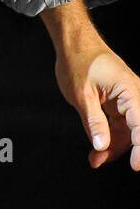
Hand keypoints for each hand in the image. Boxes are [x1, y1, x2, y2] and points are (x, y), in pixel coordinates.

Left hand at [53, 43, 139, 170]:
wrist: (74, 42)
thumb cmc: (78, 60)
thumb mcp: (81, 94)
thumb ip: (93, 122)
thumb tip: (101, 146)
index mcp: (130, 90)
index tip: (135, 165)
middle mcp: (134, 95)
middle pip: (136, 131)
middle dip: (120, 150)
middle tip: (98, 160)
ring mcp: (128, 100)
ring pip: (127, 132)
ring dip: (112, 147)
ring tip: (93, 157)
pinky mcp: (120, 103)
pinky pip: (120, 126)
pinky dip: (108, 137)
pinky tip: (96, 148)